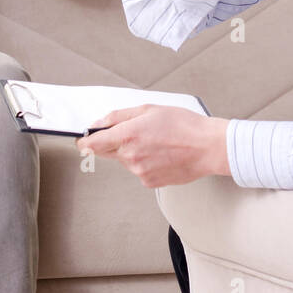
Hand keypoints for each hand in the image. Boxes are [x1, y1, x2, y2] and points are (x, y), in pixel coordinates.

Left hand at [76, 105, 230, 187]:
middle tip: (135, 133)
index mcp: (128, 135)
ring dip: (132, 152)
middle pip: (107, 152)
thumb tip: (98, 124)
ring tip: (156, 142)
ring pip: (125, 161)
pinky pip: (138, 171)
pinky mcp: (149, 182)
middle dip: (114, 143)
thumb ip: (118, 116)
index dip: (85, 141)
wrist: (207, 147)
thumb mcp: (149, 109)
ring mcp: (139, 172)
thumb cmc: (184, 125)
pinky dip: (145, 163)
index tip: (84, 139)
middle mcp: (130, 156)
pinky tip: (161, 154)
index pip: (92, 144)